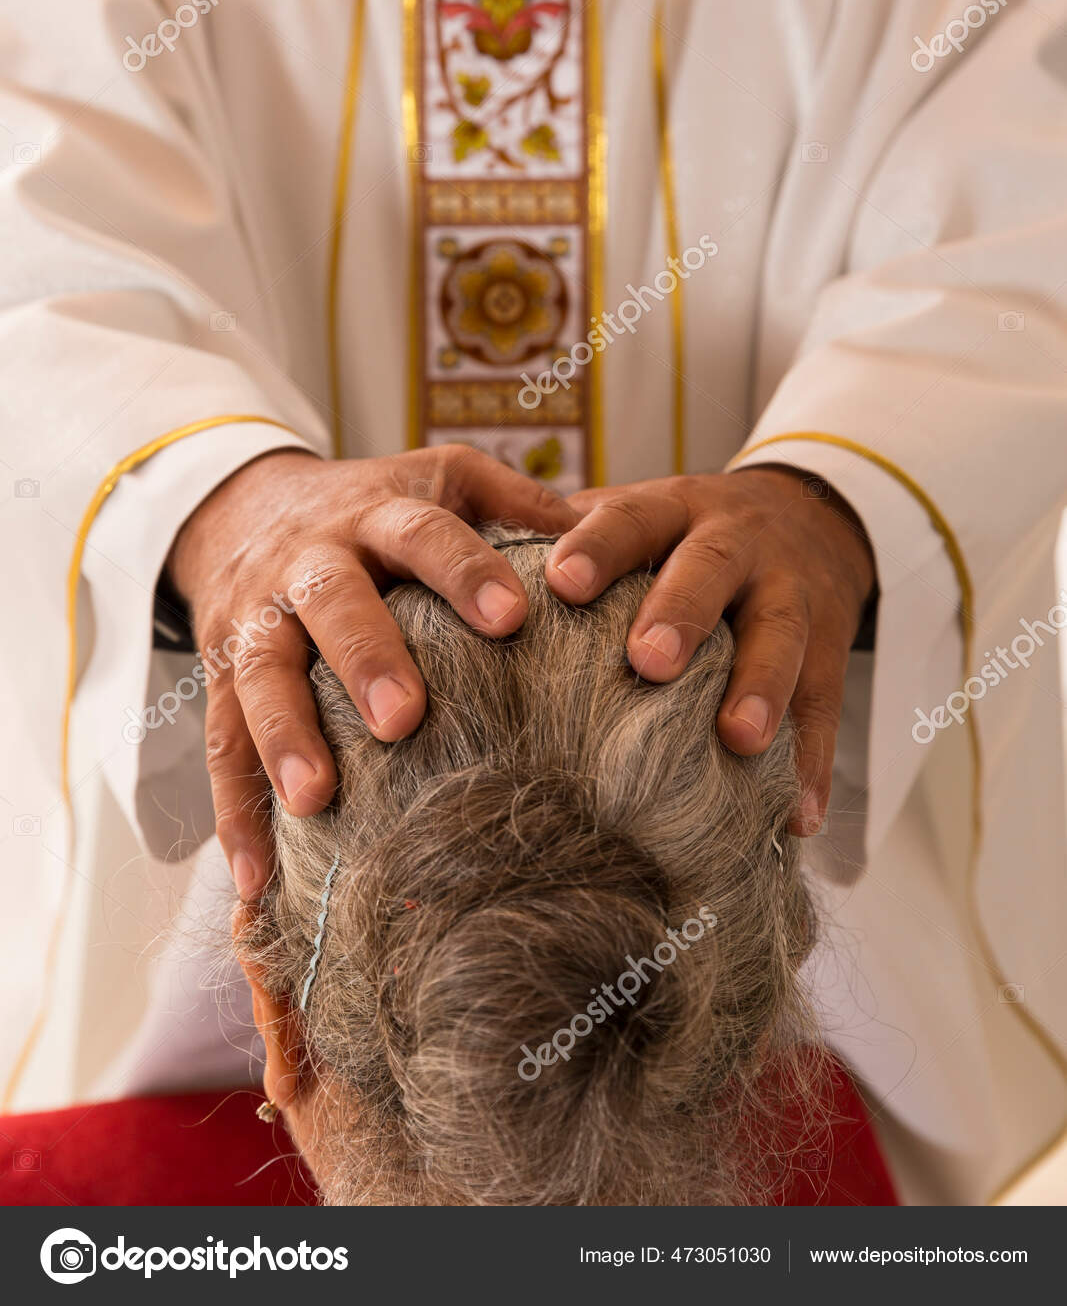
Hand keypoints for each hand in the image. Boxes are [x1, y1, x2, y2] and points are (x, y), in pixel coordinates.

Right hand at [168, 444, 575, 896]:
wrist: (246, 505)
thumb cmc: (377, 508)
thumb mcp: (446, 480)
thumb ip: (518, 503)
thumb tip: (606, 536)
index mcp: (377, 515)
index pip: (421, 534)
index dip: (463, 569)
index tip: (511, 617)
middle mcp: (310, 562)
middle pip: (332, 601)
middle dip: (364, 656)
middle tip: (403, 718)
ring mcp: (256, 618)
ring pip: (262, 673)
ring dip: (285, 736)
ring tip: (316, 801)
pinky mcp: (220, 672)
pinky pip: (220, 743)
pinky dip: (236, 811)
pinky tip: (260, 875)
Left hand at [544, 466, 874, 834]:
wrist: (813, 516)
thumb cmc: (688, 534)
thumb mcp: (642, 515)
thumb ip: (569, 540)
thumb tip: (461, 581)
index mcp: (674, 511)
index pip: (632, 518)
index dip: (598, 548)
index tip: (561, 582)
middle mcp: (735, 543)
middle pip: (710, 570)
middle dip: (681, 612)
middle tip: (647, 661)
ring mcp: (790, 592)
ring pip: (780, 633)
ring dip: (761, 687)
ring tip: (738, 740)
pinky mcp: (831, 644)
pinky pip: (826, 702)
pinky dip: (813, 760)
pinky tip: (796, 813)